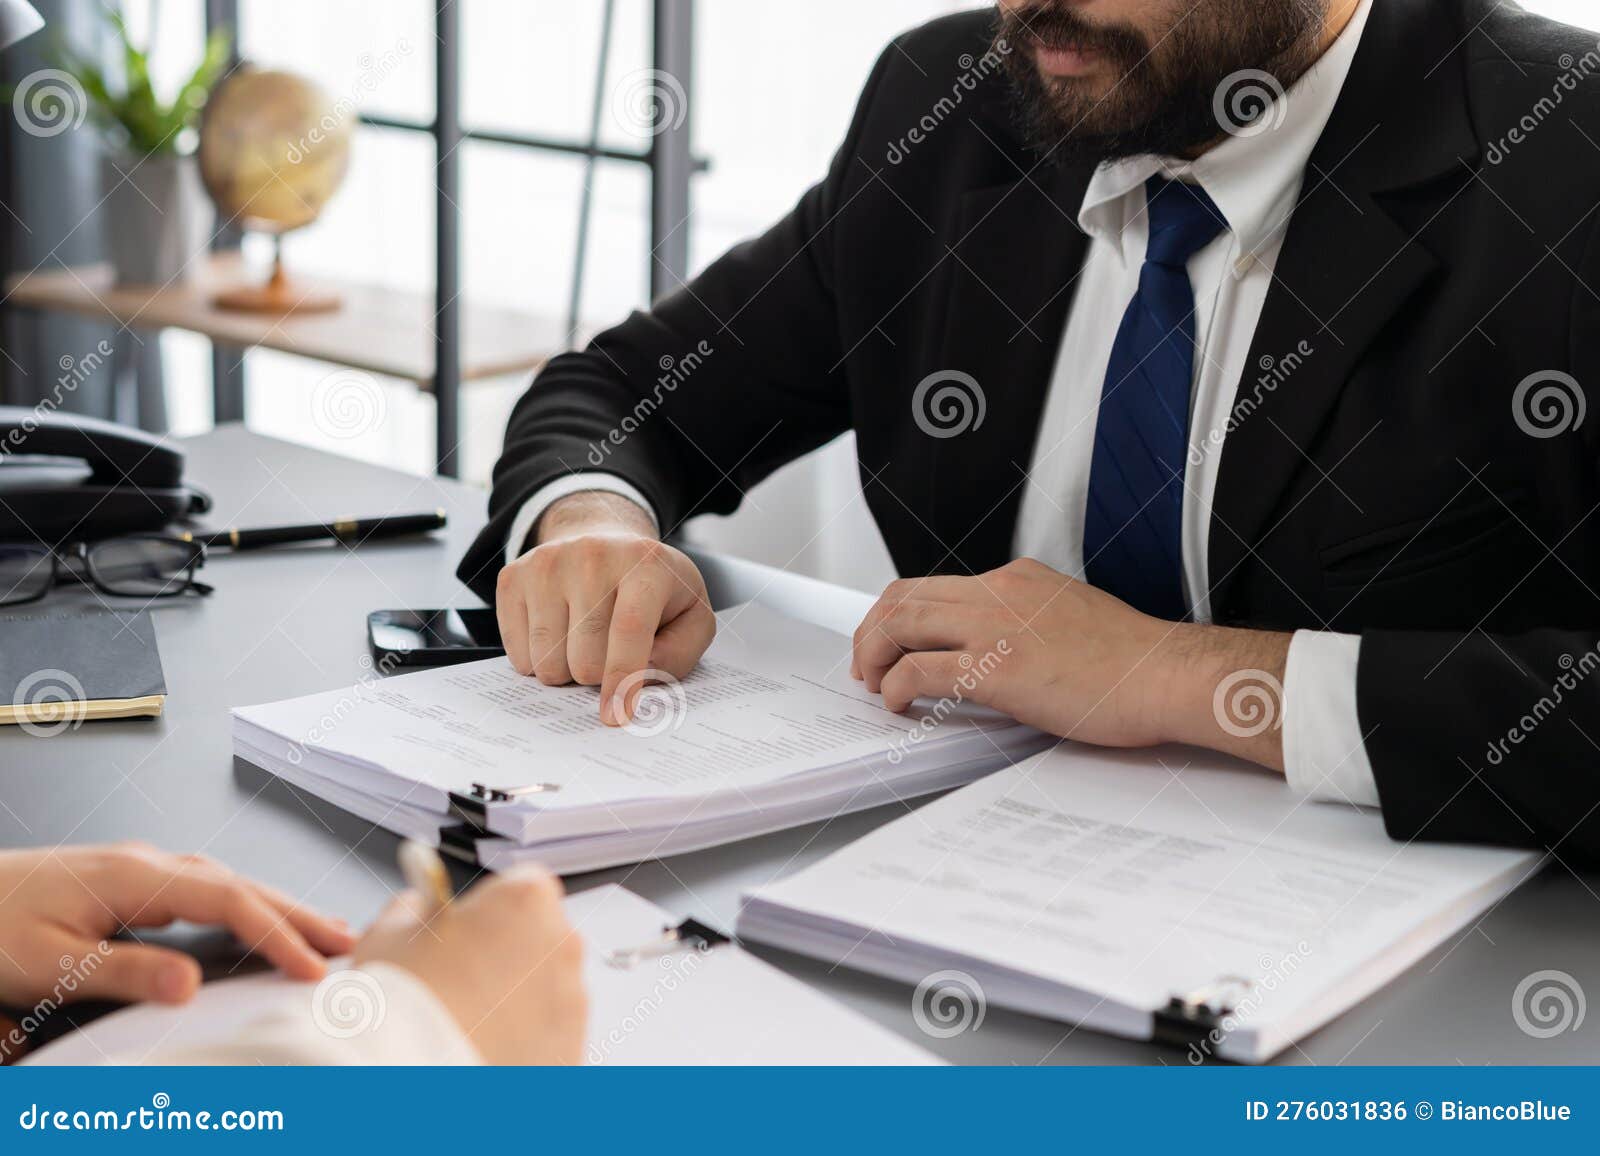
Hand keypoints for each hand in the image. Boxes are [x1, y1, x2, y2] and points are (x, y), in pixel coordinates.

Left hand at [0, 843, 354, 1009]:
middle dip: (300, 914)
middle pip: (243, 884)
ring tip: (325, 933)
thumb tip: (191, 984)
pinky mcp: (136, 883)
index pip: (227, 900)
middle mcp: (149, 865)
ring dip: (280, 908)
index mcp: (134, 875)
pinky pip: (211, 890)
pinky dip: (249, 906)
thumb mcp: (47, 961)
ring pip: (231, 884)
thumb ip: (121, 970)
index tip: (311, 966)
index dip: (275, 933)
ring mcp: (144, 870)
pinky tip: (262, 920)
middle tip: (350, 943)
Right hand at [354, 866, 586, 1064]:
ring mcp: (572, 1001)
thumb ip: (410, 909)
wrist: (406, 1076)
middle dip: (507, 954)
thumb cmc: (400, 1004)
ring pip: (548, 991)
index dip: (491, 909)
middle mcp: (562, 944)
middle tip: (461, 981)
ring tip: (468, 1023)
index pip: (522, 887)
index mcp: (526, 900)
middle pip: (540, 938)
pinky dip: (525, 1043)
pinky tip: (484, 1050)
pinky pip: (550, 1038)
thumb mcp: (385, 936)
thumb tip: (416, 906)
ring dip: (518, 1001)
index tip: (468, 929)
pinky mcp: (571, 1049)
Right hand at [495, 491, 714, 725]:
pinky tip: (557, 635)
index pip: (629, 629)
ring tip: (584, 643)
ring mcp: (549, 563)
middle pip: (585, 658)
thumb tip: (638, 680)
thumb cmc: (652, 592)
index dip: (622, 680)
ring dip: (567, 671)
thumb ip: (679, 654)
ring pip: (547, 661)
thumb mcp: (691, 618)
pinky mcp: (514, 577)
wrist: (604, 541)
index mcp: (647, 563)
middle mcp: (593, 555)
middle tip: (609, 655)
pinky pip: (518, 654)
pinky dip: (538, 661)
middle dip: (598, 676)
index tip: (615, 717)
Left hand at [850, 558, 1290, 766]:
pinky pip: (919, 670)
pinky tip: (898, 704)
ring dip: (874, 655)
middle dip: (873, 631)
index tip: (890, 637)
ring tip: (873, 683)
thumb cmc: (1132, 660)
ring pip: (902, 624)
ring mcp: (994, 627)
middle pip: (905, 596)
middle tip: (866, 663)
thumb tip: (995, 650)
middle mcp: (1000, 592)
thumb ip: (1026, 623)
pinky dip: (896, 687)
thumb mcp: (1070, 618)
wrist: (1165, 674)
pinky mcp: (995, 668)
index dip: (900, 612)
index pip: (936, 584)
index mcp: (1018, 579)